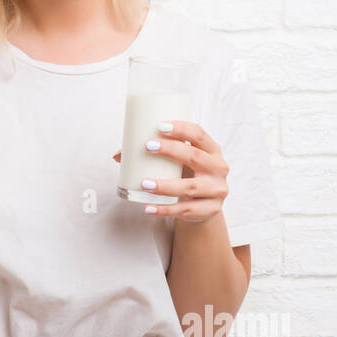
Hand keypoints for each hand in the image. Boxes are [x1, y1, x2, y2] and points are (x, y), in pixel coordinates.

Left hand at [111, 120, 228, 221]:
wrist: (205, 206)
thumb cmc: (187, 175)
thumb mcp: (179, 163)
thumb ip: (154, 155)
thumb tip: (118, 155)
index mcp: (212, 150)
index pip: (199, 134)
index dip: (181, 129)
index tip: (160, 127)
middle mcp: (218, 168)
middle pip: (195, 157)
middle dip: (171, 150)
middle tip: (148, 147)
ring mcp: (216, 190)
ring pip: (190, 187)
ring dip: (166, 185)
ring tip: (145, 183)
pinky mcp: (210, 209)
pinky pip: (185, 210)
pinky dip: (165, 209)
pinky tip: (149, 208)